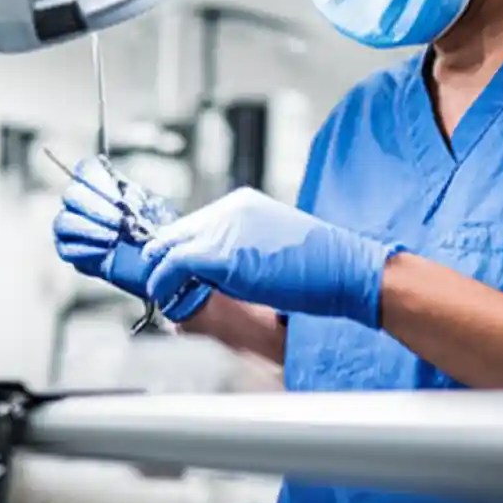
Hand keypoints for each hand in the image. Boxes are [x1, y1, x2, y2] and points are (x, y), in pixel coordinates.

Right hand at [52, 157, 211, 320]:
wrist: (159, 261)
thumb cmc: (157, 227)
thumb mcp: (155, 209)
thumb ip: (137, 199)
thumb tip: (123, 198)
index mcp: (101, 182)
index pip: (85, 170)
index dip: (97, 181)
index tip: (119, 197)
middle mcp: (81, 201)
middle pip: (72, 196)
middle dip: (96, 209)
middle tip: (120, 222)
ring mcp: (72, 226)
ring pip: (64, 222)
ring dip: (90, 230)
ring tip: (114, 238)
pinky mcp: (71, 251)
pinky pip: (66, 249)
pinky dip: (85, 250)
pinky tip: (106, 252)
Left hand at [142, 188, 402, 328]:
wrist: (345, 270)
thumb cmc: (319, 267)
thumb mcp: (273, 248)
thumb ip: (241, 251)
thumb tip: (211, 275)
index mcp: (243, 204)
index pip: (194, 224)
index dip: (177, 249)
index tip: (167, 271)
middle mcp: (229, 209)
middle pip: (176, 232)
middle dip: (162, 260)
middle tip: (157, 284)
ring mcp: (223, 229)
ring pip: (168, 248)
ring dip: (161, 275)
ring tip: (162, 295)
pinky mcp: (219, 254)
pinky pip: (174, 266)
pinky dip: (163, 284)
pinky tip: (165, 299)